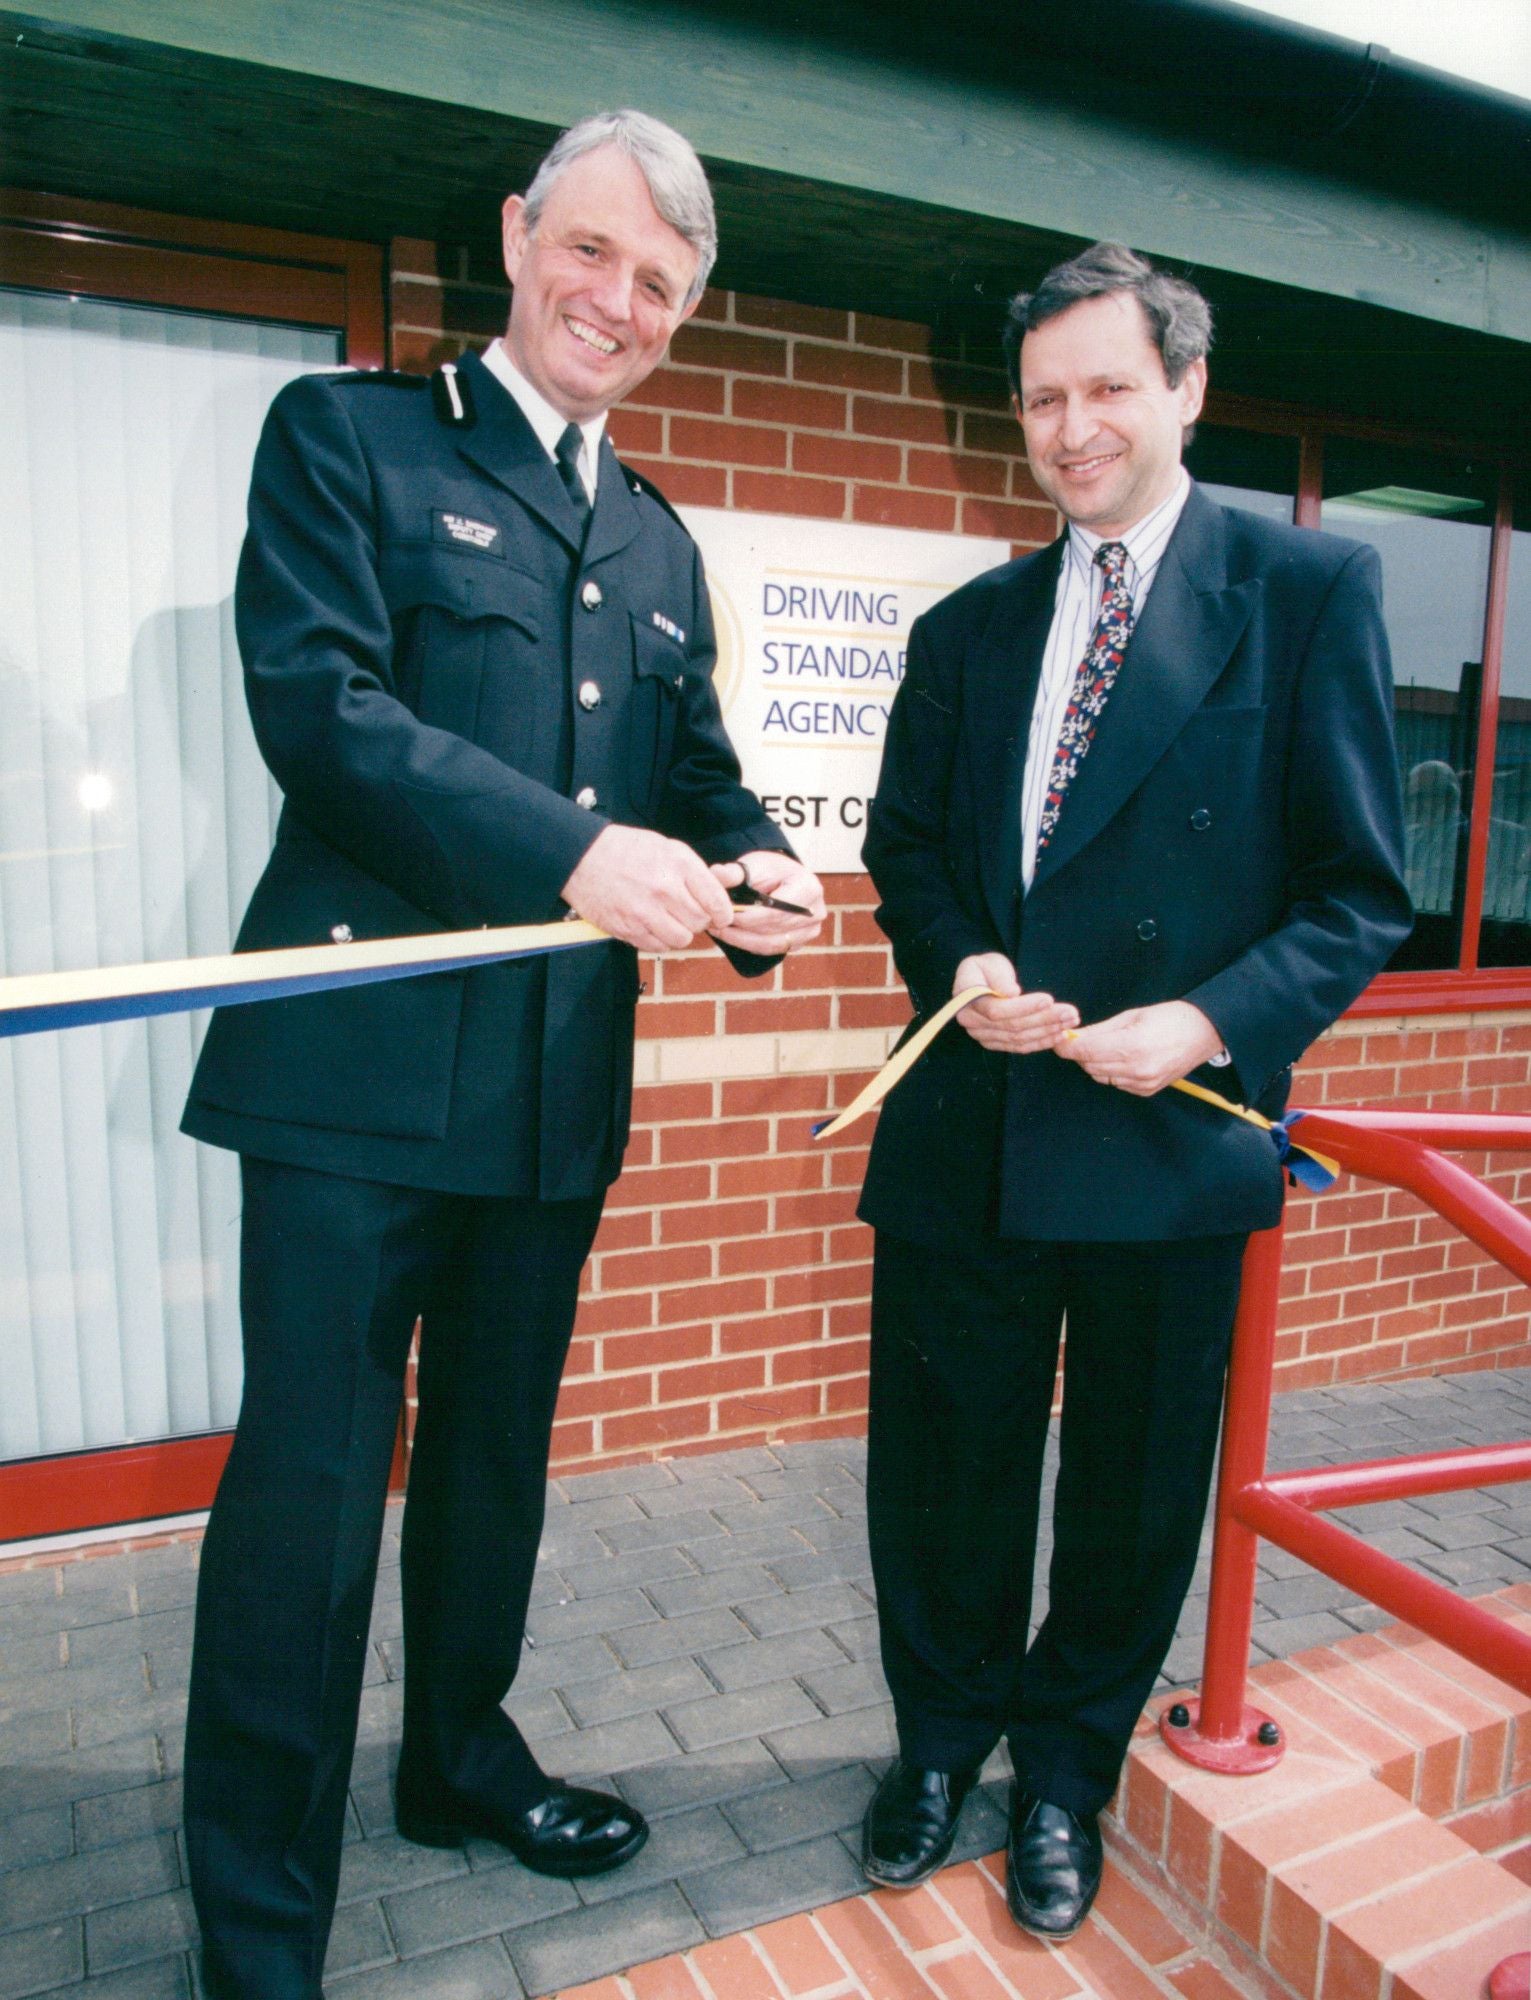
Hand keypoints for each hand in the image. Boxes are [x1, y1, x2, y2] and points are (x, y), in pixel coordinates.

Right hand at [563, 824, 733, 951]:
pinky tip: (652, 925)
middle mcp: (664, 889)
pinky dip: (659, 940)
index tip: (720, 915)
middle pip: (700, 922)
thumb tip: (722, 891)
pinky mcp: (628, 929)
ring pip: (682, 939)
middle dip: (699, 920)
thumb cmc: (626, 850)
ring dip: (680, 932)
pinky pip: (657, 947)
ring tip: (669, 920)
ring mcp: (645, 912)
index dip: (723, 913)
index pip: (716, 901)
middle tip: (688, 913)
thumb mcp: (667, 847)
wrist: (582, 857)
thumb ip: (695, 871)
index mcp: (678, 864)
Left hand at [707, 852, 825, 952]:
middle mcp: (815, 912)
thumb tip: (716, 873)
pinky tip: (730, 936)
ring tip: (717, 930)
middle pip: (772, 930)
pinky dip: (749, 944)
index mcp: (808, 888)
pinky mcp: (800, 942)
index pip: (775, 911)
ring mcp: (810, 930)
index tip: (721, 915)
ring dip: (741, 940)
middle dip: (740, 929)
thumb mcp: (753, 865)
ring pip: (771, 944)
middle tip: (712, 924)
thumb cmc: (768, 870)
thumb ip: (734, 872)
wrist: (781, 878)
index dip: (747, 917)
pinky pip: (771, 949)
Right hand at [951, 953, 1079, 1053]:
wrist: (982, 980)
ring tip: (1070, 1021)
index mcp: (965, 1000)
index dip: (1024, 1007)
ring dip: (1047, 1031)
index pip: (996, 1010)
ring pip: (1018, 1038)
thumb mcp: (991, 963)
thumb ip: (999, 977)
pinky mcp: (995, 1043)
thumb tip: (1010, 993)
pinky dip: (1042, 1042)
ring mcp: (982, 1035)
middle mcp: (971, 1022)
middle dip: (1044, 1019)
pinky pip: (1020, 1046)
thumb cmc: (987, 968)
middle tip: (1070, 1012)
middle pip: (1011, 1026)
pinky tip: (1060, 1035)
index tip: (1049, 999)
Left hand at [1058, 1000, 1223, 1095]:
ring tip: (1107, 1045)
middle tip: (1081, 1038)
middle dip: (1081, 1052)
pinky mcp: (1147, 1091)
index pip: (1084, 1051)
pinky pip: (1116, 1083)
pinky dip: (1112, 1071)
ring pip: (1101, 1076)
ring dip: (1096, 1062)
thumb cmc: (1170, 1017)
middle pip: (1089, 1065)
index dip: (1066, 1046)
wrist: (1205, 1033)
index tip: (1058, 1040)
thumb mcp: (1132, 1016)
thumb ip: (1100, 1030)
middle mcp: (1135, 1070)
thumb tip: (1072, 1036)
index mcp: (1131, 1047)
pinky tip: (1123, 1057)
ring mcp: (1142, 1084)